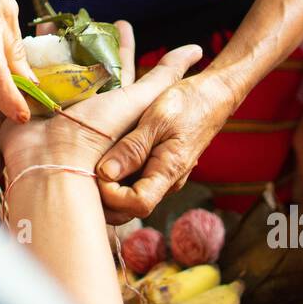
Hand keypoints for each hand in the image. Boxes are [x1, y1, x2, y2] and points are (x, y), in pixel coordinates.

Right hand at [0, 22, 202, 202]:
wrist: (54, 165)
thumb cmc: (101, 136)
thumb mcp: (139, 101)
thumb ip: (164, 76)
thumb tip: (197, 49)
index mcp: (111, 103)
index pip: (120, 67)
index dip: (122, 44)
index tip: (121, 21)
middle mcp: (84, 105)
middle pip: (84, 66)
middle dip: (81, 42)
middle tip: (78, 19)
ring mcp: (55, 107)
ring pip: (55, 70)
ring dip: (52, 47)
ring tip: (50, 24)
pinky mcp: (29, 109)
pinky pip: (27, 80)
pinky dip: (25, 62)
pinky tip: (23, 44)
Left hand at [94, 68, 232, 224]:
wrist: (213, 96)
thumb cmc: (187, 102)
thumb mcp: (157, 118)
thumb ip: (132, 147)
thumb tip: (105, 174)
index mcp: (168, 171)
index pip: (138, 204)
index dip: (113, 195)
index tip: (100, 171)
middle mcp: (166, 182)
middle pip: (131, 208)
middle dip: (106, 196)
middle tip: (89, 168)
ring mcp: (163, 177)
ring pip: (131, 197)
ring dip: (110, 186)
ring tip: (93, 161)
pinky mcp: (159, 169)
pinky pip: (135, 182)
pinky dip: (118, 175)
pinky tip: (106, 156)